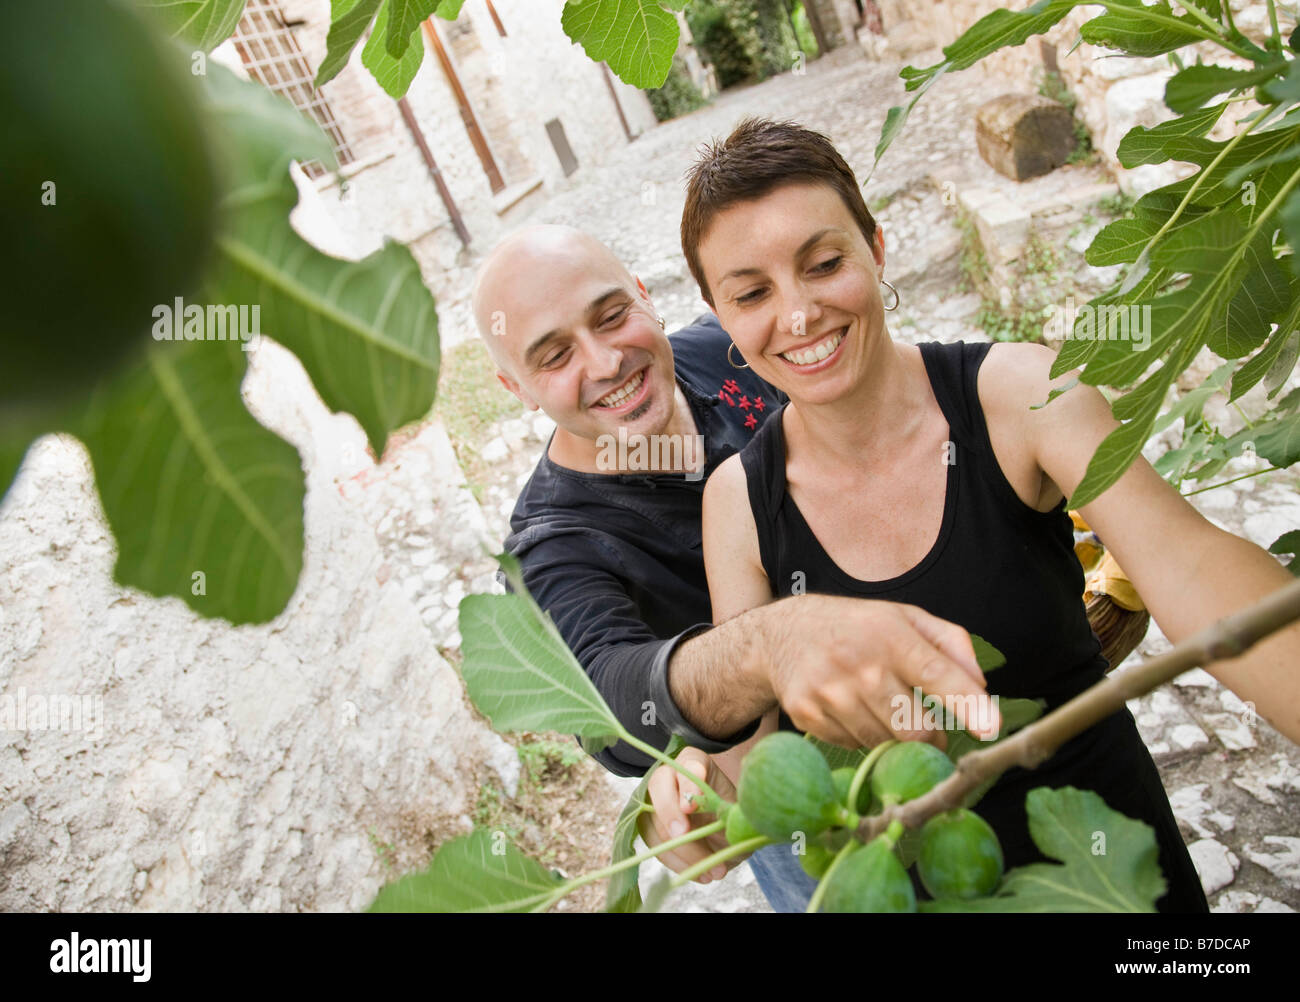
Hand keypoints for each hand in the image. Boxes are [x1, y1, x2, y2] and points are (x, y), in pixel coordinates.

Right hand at [638, 747, 742, 883]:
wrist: (726, 830)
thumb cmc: (733, 813)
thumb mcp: (739, 809)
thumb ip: (732, 811)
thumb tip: (729, 822)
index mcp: (694, 762)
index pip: (688, 765)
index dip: (689, 784)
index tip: (692, 806)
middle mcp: (670, 777)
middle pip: (659, 788)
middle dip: (670, 812)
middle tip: (683, 833)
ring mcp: (655, 803)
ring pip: (656, 823)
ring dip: (683, 850)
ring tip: (713, 871)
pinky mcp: (650, 830)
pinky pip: (658, 848)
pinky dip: (680, 865)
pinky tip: (703, 875)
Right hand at [762, 595, 999, 749]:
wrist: (781, 633)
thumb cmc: (857, 626)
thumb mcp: (905, 617)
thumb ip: (951, 644)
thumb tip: (981, 687)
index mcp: (891, 635)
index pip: (937, 675)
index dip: (968, 704)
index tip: (991, 727)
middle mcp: (859, 665)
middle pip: (915, 729)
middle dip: (931, 735)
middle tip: (928, 726)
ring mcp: (829, 693)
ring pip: (884, 743)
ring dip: (893, 736)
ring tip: (882, 709)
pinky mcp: (807, 715)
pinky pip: (853, 745)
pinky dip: (861, 735)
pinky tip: (851, 709)